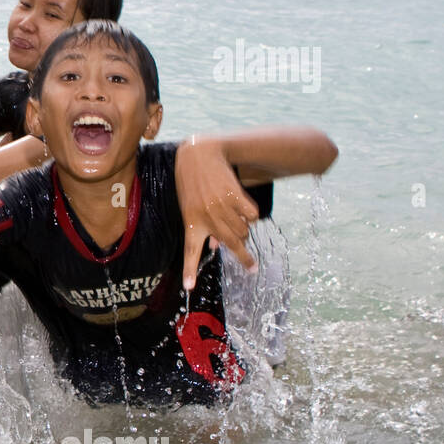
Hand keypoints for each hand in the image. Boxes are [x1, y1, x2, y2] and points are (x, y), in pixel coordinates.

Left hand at [175, 137, 260, 289]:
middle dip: (244, 259)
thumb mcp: (190, 207)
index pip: (190, 251)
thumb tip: (218, 247)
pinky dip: (251, 213)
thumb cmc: (193, 183)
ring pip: (244, 230)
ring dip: (245, 229)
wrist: (199, 155)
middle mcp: (206, 218)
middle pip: (231, 245)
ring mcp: (220, 208)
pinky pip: (252, 215)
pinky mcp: (234, 196)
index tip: (189, 287)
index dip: (190, 270)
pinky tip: (242, 204)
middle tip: (253, 267)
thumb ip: (203, 228)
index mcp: (191, 223)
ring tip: (238, 218)